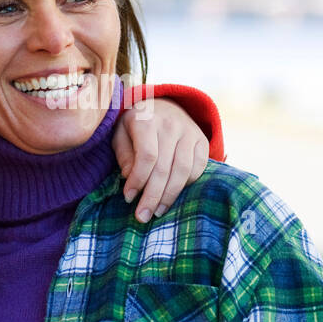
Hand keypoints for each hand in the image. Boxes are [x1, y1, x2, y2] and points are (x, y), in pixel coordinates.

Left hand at [112, 98, 208, 222]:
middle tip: (142, 216)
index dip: (138, 180)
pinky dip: (187, 185)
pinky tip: (173, 195)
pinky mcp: (202, 141)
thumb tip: (130, 177)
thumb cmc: (136, 125)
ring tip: (157, 211)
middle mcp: (171, 124)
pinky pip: (198, 168)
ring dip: (170, 195)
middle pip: (165, 168)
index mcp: (147, 119)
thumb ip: (123, 154)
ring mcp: (190, 132)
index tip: (128, 198)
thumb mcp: (121, 133)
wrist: (164, 104)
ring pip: (183, 171)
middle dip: (153, 196)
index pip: (147, 156)